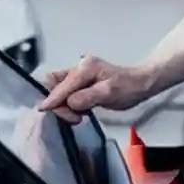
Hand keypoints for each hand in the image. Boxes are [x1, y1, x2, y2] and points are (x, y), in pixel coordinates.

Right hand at [37, 55, 154, 123]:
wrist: (141, 83)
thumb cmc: (128, 87)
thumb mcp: (109, 93)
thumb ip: (87, 97)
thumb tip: (69, 102)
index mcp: (85, 67)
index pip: (61, 84)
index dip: (52, 99)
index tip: (43, 110)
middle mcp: (79, 67)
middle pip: (54, 83)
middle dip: (57, 100)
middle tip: (72, 116)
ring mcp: (79, 74)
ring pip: (59, 88)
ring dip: (63, 103)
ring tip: (78, 115)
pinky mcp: (81, 82)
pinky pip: (66, 92)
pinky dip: (68, 103)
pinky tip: (79, 111)